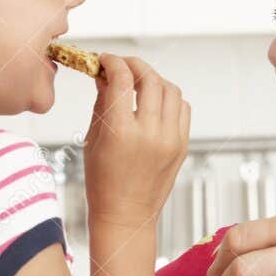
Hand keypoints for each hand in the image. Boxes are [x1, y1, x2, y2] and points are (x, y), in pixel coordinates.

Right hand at [82, 55, 188, 231]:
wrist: (126, 216)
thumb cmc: (103, 183)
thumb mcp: (94, 139)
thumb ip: (102, 102)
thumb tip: (105, 75)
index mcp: (121, 133)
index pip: (121, 79)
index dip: (112, 62)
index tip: (105, 60)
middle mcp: (149, 134)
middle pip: (150, 79)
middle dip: (135, 65)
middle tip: (122, 65)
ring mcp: (170, 140)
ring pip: (171, 90)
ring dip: (154, 79)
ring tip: (139, 82)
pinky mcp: (182, 146)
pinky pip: (182, 109)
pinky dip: (169, 98)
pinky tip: (155, 102)